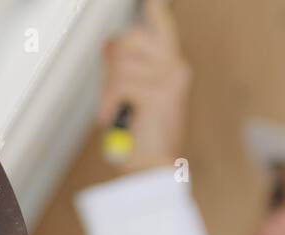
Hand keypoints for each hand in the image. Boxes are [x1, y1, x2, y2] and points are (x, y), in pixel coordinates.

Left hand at [98, 0, 189, 172]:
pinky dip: (109, 103)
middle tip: (116, 94)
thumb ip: (131, 68)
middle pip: (126, 41)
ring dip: (109, 91)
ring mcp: (168, 79)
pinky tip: (118, 118)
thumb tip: (113, 45)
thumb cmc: (143, 137)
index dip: (155, 11)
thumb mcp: (138, 95)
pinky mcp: (158, 93)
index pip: (162, 28)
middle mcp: (174, 68)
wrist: (153, 169)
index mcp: (172, 67)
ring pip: (118, 64)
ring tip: (121, 112)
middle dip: (112, 66)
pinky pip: (118, 84)